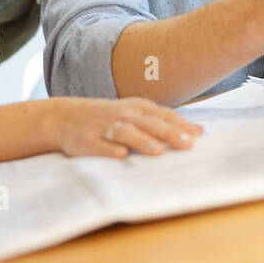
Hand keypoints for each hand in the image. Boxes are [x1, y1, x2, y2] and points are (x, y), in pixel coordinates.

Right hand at [45, 97, 202, 158]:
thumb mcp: (135, 113)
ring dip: (142, 141)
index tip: (198, 136)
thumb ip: (164, 121)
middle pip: (149, 123)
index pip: (163, 115)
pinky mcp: (86, 141)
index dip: (180, 125)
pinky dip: (109, 150)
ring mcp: (103, 127)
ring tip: (158, 151)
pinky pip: (99, 146)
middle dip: (168, 133)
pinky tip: (120, 155)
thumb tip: (199, 131)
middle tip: (187, 144)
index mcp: (137, 107)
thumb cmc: (109, 117)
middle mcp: (122, 115)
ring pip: (126, 133)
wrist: (64, 117)